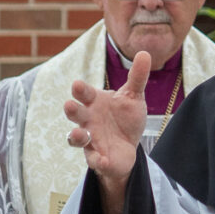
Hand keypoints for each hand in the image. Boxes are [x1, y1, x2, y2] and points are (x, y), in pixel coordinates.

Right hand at [64, 51, 150, 213]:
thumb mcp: (134, 97)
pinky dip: (97, 161)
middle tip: (69, 105)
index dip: (80, 90)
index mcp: (94, 102)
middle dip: (72, 110)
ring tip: (81, 135)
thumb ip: (137, 77)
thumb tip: (145, 52)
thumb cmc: (125, 117)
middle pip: (75, 114)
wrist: (129, 145)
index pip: (84, 94)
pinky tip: (103, 161)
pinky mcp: (97, 158)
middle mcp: (88, 120)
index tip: (77, 84)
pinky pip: (94, 161)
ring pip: (76, 138)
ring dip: (76, 136)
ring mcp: (90, 139)